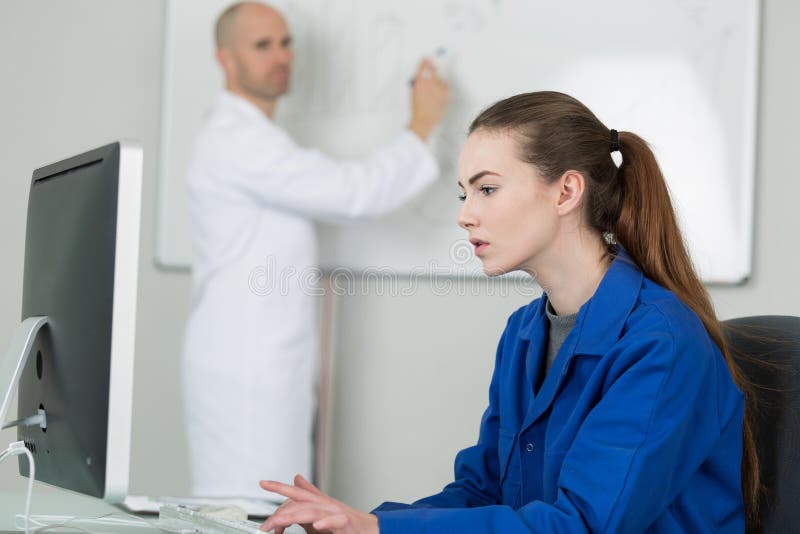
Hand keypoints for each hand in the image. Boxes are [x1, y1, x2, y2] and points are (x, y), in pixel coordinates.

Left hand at [259, 475, 379, 533]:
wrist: (370, 529)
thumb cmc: (345, 521)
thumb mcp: (323, 506)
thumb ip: (309, 494)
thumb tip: (296, 478)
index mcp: (318, 502)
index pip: (296, 492)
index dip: (279, 486)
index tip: (262, 483)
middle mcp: (326, 504)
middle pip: (300, 504)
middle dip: (281, 513)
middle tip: (266, 525)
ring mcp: (336, 512)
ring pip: (313, 511)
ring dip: (295, 517)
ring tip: (279, 523)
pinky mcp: (346, 523)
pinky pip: (336, 521)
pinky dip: (326, 522)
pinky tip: (317, 525)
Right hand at [407, 58, 449, 140]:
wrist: (423, 120)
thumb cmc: (417, 109)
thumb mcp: (413, 93)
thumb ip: (418, 82)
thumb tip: (424, 75)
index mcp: (418, 82)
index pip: (423, 65)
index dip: (425, 61)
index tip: (427, 58)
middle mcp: (429, 82)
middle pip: (434, 69)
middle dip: (433, 68)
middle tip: (433, 67)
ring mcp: (438, 88)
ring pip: (441, 80)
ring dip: (439, 84)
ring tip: (434, 94)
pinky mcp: (445, 93)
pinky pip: (446, 88)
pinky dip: (444, 90)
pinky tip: (439, 98)